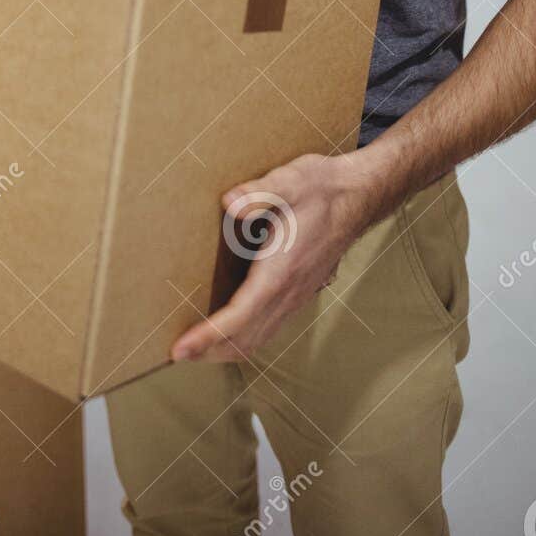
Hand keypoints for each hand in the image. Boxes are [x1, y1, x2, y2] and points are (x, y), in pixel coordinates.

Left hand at [171, 152, 376, 363]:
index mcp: (280, 271)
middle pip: (245, 339)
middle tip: (177, 354)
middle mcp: (288, 292)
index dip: (208, 337)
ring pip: (258, 339)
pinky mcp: (298, 293)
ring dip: (225, 349)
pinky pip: (267, 329)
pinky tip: (229, 331)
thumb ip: (260, 193)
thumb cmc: (322, 188)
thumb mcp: (291, 180)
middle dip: (210, 352)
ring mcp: (295, 296)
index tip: (180, 350)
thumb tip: (229, 203)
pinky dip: (243, 339)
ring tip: (195, 350)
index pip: (239, 317)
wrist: (358, 196)